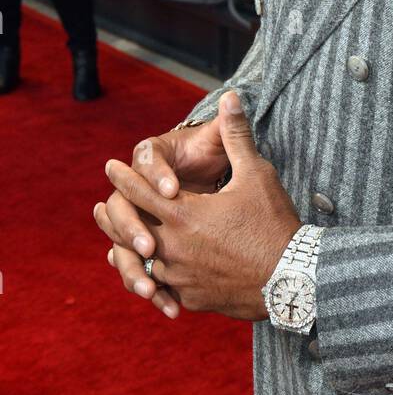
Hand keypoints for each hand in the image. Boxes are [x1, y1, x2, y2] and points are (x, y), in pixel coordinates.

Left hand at [101, 92, 301, 319]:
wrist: (291, 279)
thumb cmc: (273, 222)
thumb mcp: (256, 174)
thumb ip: (236, 135)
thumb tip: (231, 96)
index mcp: (183, 214)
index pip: (140, 192)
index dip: (124, 177)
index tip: (110, 167)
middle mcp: (173, 247)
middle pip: (129, 230)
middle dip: (115, 217)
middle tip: (100, 209)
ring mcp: (180, 277)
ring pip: (144, 262)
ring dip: (131, 251)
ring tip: (122, 245)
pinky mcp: (191, 298)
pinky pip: (165, 286)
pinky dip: (156, 278)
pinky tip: (152, 277)